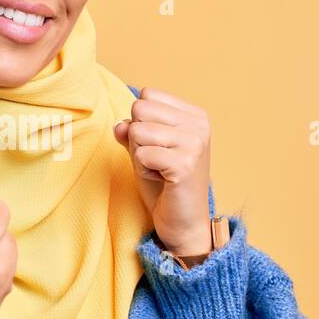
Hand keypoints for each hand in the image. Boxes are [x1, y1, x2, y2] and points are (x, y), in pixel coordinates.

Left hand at [113, 87, 212, 256]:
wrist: (184, 222)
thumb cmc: (164, 184)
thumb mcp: (144, 150)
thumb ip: (131, 131)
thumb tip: (119, 124)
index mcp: (194, 115)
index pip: (146, 96)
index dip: (141, 122)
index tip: (159, 147)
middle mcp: (199, 125)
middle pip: (140, 110)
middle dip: (138, 138)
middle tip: (157, 161)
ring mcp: (195, 144)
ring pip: (138, 131)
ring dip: (140, 156)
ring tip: (159, 171)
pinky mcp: (185, 164)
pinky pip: (141, 154)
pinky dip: (143, 170)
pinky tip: (161, 180)